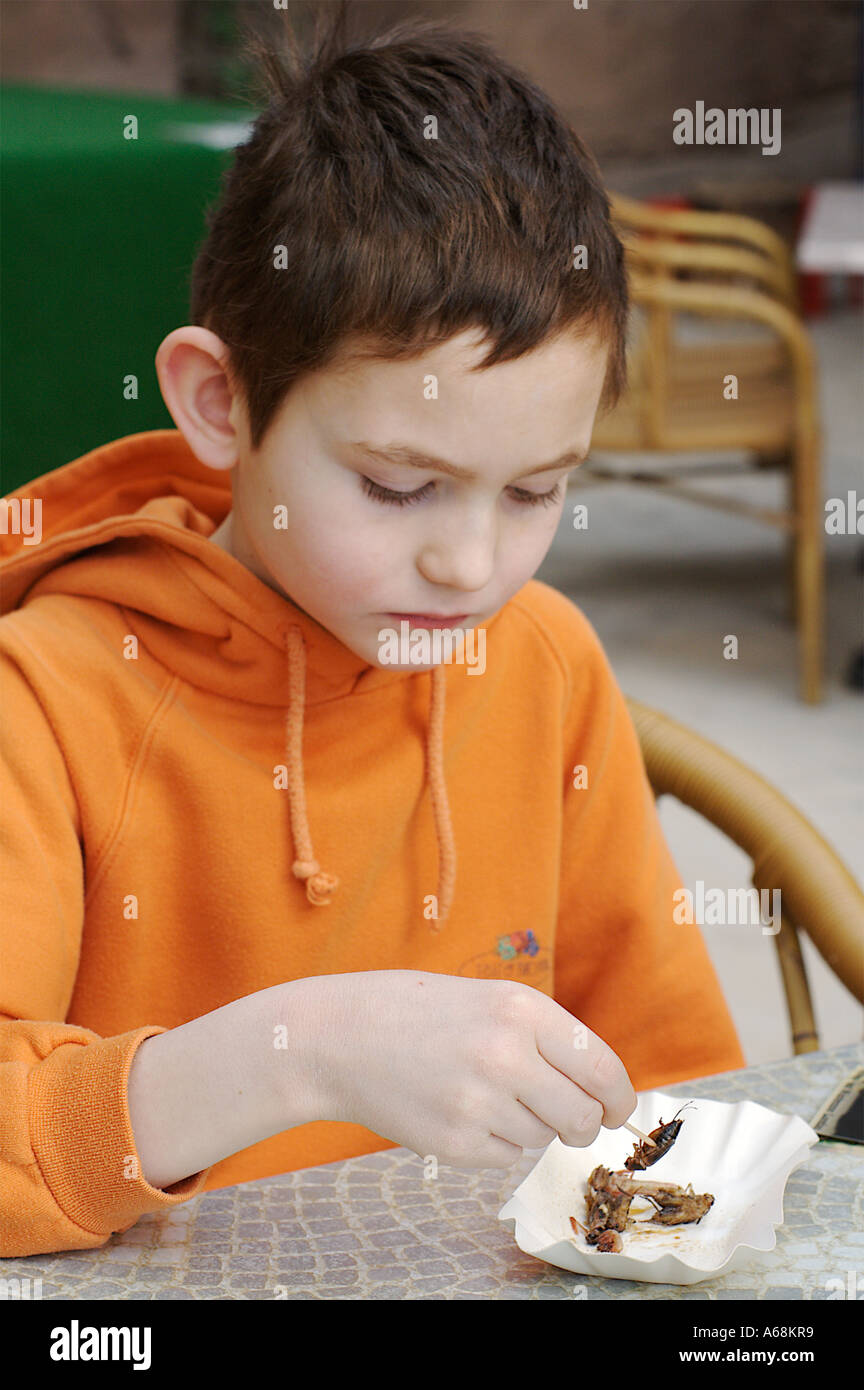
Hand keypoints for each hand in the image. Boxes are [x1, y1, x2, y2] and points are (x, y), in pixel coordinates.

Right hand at [291, 970, 635, 1168]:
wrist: (342, 1037)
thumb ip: (546, 1037)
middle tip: (570, 1122)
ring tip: (483, 1094)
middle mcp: (505, 1054)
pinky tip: (459, 1111)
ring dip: (527, 1126)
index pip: (600, 1066)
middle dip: (583, 1125)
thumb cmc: (422, 1015)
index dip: (619, 1097)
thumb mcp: (490, 1001)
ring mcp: (479, 1101)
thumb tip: (604, 1090)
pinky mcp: (455, 1142)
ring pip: (541, 1138)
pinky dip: (494, 1143)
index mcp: (521, 1009)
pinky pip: (505, 1157)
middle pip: (581, 1116)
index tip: (619, 1109)